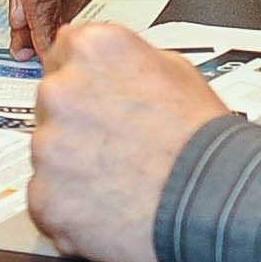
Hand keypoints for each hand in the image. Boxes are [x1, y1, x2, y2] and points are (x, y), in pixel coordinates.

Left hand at [28, 22, 223, 261]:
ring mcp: (48, 148)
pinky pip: (47, 201)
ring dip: (73, 169)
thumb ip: (124, 60)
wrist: (216, 204)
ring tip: (120, 181)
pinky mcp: (44, 198)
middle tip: (119, 148)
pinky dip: (71, 209)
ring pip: (49, 156)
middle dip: (77, 127)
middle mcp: (61, 92)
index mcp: (92, 51)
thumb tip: (100, 59)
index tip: (100, 104)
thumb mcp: (177, 70)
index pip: (62, 55)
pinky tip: (109, 207)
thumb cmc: (204, 142)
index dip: (86, 85)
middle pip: (51, 107)